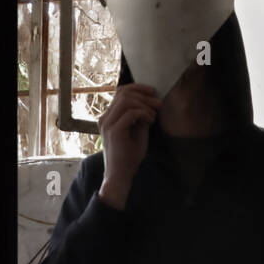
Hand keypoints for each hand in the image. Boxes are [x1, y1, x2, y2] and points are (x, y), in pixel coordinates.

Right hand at [98, 82, 160, 207]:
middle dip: (144, 95)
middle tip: (159, 103)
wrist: (120, 175)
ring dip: (145, 104)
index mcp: (108, 116)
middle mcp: (105, 118)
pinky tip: (150, 121)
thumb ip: (140, 116)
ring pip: (126, 101)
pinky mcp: (114, 131)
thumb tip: (151, 102)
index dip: (137, 88)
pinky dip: (144, 114)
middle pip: (124, 93)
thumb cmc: (129, 156)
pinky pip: (130, 113)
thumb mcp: (138, 131)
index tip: (152, 92)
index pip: (120, 92)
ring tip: (154, 114)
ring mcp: (107, 124)